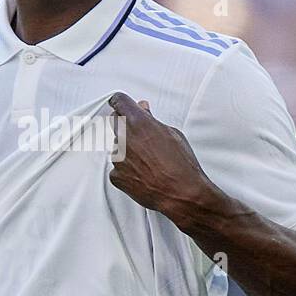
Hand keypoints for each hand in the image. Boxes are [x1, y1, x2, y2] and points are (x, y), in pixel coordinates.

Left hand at [107, 92, 214, 217]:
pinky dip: (127, 170)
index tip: (120, 104)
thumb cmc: (181, 165)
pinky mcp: (116, 175)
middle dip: (124, 124)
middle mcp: (124, 138)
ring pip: (117, 147)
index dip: (120, 103)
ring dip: (128, 150)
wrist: (181, 193)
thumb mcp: (172, 134)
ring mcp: (118, 157)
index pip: (119, 102)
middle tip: (140, 134)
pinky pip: (117, 168)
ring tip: (149, 161)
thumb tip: (144, 111)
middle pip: (114, 122)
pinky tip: (143, 173)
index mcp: (138, 122)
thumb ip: (152, 120)